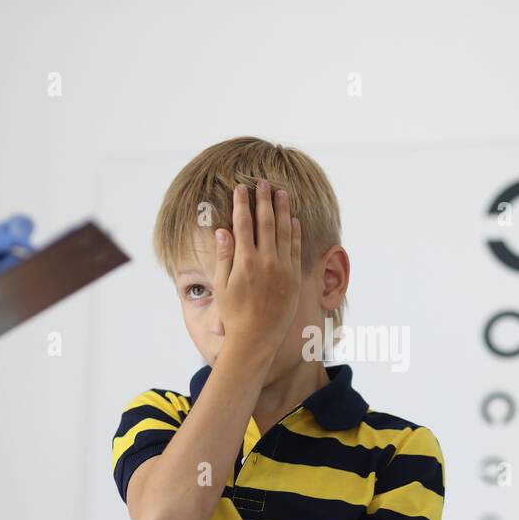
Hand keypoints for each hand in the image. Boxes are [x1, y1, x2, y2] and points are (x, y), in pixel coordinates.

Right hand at [213, 180, 301, 351]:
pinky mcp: (294, 277)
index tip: (241, 188)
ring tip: (282, 193)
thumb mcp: (222, 285)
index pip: (243, 224)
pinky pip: (296, 248)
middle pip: (266, 222)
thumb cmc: (235, 313)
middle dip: (264, 199)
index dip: (242, 203)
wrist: (257, 337)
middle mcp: (265, 261)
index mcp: (244, 261)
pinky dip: (295, 232)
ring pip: (284, 231)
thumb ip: (224, 256)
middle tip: (263, 182)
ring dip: (283, 210)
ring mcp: (283, 268)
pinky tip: (293, 220)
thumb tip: (222, 230)